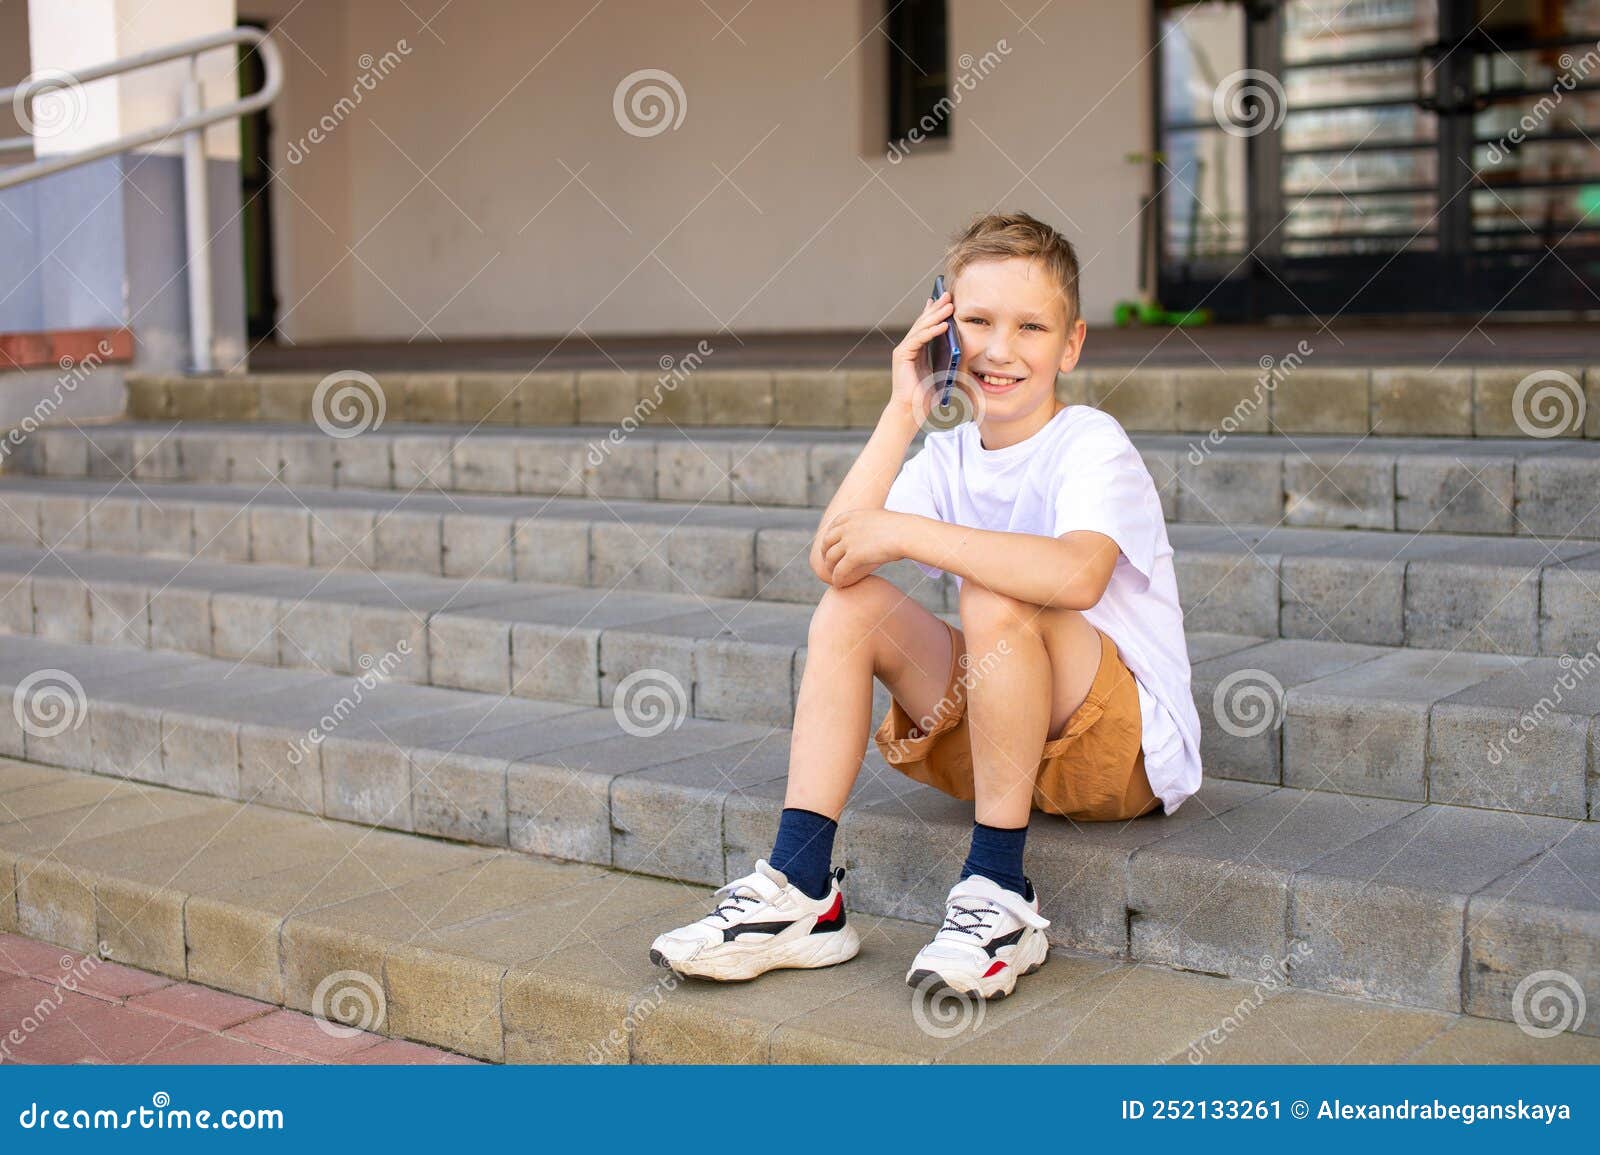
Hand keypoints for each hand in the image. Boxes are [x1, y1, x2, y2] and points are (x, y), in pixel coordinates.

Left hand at [818, 508, 909, 586]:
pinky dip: (837, 579)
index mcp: (852, 516)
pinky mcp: (853, 556)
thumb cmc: (901, 528)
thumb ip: (871, 525)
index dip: (829, 538)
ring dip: (830, 568)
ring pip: (830, 558)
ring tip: (835, 576)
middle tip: (829, 563)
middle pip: (827, 542)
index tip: (830, 547)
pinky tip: (839, 585)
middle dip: (826, 553)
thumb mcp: (881, 520)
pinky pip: (839, 570)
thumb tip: (876, 531)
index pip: (832, 526)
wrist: (906, 533)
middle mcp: (846, 527)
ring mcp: (848, 541)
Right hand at [887, 289, 953, 427]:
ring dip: (936, 316)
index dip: (935, 312)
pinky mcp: (902, 356)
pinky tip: (943, 325)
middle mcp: (909, 348)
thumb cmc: (926, 398)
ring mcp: (904, 351)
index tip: (945, 300)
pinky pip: (919, 339)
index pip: (927, 327)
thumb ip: (948, 361)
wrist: (912, 412)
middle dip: (937, 308)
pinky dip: (931, 331)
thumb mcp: (942, 374)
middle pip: (923, 323)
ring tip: (949, 305)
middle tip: (948, 295)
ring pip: (921, 328)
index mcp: (918, 352)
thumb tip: (963, 352)